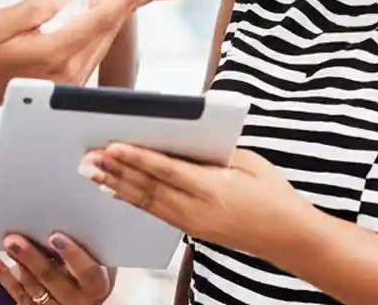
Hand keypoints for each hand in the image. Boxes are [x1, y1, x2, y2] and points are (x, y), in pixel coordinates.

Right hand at [0, 0, 175, 107]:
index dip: (133, 0)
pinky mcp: (71, 82)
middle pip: (111, 30)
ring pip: (104, 40)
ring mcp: (72, 80)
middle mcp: (70, 70)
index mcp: (55, 53)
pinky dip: (101, 28)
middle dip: (134, 6)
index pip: (103, 20)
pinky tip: (98, 10)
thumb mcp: (1, 21)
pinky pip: (95, 50)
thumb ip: (37, 7)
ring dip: (115, 15)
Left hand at [0, 233, 110, 304]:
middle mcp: (77, 300)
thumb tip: (86, 196)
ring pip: (34, 287)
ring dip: (19, 263)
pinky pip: (18, 295)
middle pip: (54, 279)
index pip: (88, 272)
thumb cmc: (89, 271)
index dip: (73, 255)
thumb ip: (91, 241)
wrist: (80, 302)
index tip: (55, 236)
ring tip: (7, 242)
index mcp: (97, 286)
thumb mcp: (100, 260)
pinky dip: (4, 277)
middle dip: (33, 258)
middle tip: (17, 238)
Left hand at [83, 145, 309, 257]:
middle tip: (88, 158)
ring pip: (146, 202)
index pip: (166, 170)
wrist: (289, 238)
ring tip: (92, 173)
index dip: (136, 158)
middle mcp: (197, 209)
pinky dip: (132, 200)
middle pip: (148, 187)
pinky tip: (115, 191)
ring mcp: (192, 223)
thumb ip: (215, 152)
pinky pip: (155, 212)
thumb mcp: (249, 162)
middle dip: (115, 171)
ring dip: (117, 186)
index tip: (112, 146)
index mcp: (213, 188)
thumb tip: (184, 139)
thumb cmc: (274, 195)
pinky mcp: (191, 230)